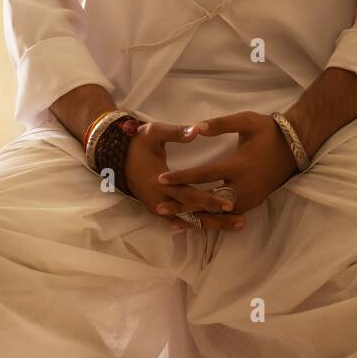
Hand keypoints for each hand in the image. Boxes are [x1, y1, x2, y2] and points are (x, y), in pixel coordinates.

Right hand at [123, 120, 246, 232]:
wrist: (115, 156)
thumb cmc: (136, 143)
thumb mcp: (154, 132)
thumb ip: (176, 132)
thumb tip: (196, 131)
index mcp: (160, 183)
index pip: (189, 196)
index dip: (209, 201)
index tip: (230, 203)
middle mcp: (160, 201)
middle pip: (193, 215)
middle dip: (218, 219)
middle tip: (241, 222)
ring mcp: (158, 207)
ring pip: (189, 221)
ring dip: (212, 224)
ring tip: (236, 225)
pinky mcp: (159, 208)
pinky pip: (181, 220)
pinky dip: (198, 223)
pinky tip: (214, 226)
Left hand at [156, 113, 298, 231]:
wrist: (295, 147)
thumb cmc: (269, 131)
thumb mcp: (246, 121)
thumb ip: (220, 124)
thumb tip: (195, 128)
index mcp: (239, 165)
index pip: (204, 173)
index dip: (182, 176)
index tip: (160, 178)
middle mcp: (243, 186)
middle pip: (207, 200)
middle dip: (182, 204)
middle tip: (159, 205)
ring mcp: (249, 198)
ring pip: (217, 213)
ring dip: (194, 215)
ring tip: (171, 218)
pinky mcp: (252, 203)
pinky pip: (227, 215)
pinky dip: (210, 219)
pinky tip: (195, 221)